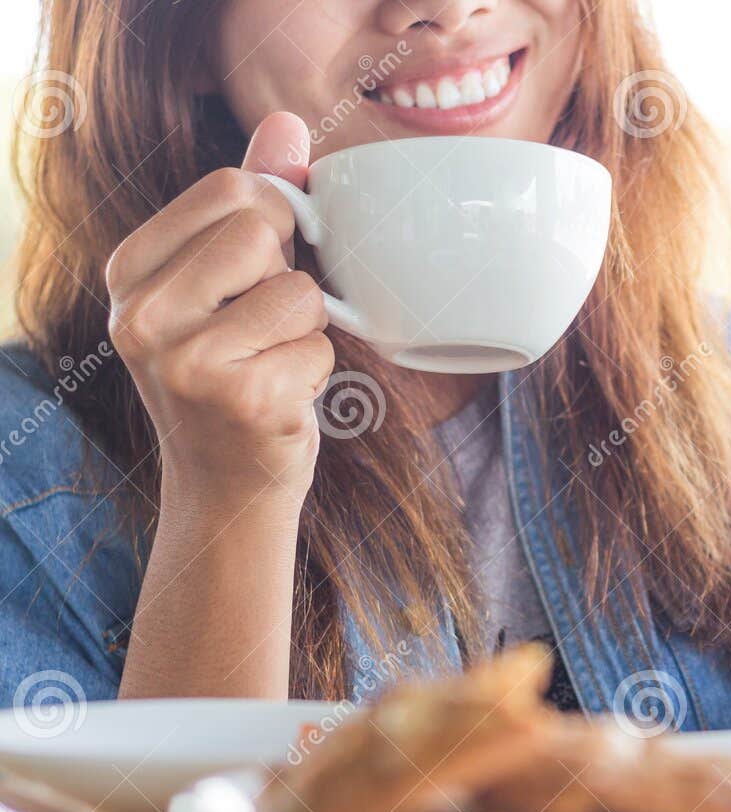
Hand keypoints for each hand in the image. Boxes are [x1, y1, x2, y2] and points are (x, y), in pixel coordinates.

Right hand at [106, 112, 330, 520]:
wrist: (225, 488)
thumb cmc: (232, 373)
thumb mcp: (223, 284)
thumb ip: (252, 202)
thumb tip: (285, 124)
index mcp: (129, 272)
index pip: (229, 190)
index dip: (273, 220)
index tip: (260, 268)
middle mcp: (142, 315)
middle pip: (263, 231)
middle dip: (288, 276)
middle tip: (263, 327)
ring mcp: (187, 362)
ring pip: (299, 291)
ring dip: (306, 329)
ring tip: (271, 364)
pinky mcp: (244, 400)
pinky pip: (320, 348)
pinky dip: (317, 373)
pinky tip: (281, 399)